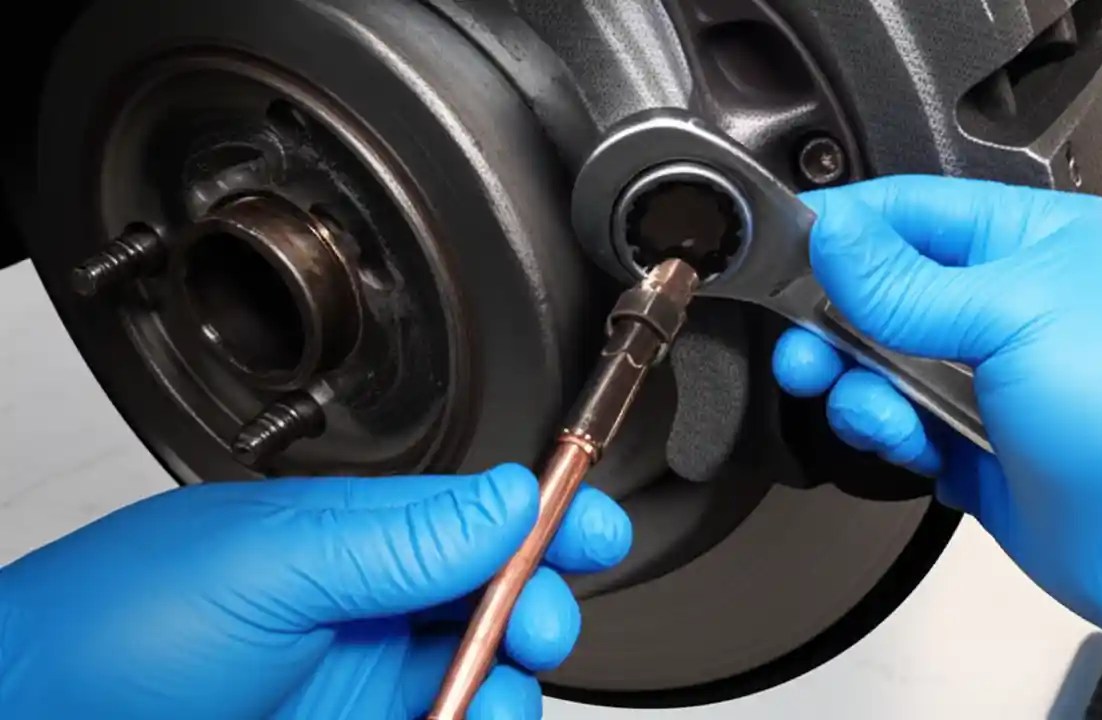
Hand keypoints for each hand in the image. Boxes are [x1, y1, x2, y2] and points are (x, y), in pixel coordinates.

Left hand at [0, 464, 630, 718]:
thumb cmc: (110, 627)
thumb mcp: (268, 563)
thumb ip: (401, 537)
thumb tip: (510, 500)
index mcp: (352, 540)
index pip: (478, 518)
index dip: (547, 518)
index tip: (596, 531)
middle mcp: (364, 610)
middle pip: (498, 604)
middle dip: (542, 608)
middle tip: (536, 623)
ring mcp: (359, 688)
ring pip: (483, 684)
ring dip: (508, 690)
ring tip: (484, 696)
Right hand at [772, 175, 1101, 718]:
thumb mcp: (1020, 316)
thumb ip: (908, 281)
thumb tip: (833, 232)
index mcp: (1034, 243)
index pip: (911, 211)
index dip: (841, 229)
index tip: (779, 251)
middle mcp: (1010, 306)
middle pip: (881, 293)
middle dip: (834, 322)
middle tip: (806, 350)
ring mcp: (993, 380)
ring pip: (880, 366)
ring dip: (861, 388)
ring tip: (881, 412)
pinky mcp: (976, 447)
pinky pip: (898, 426)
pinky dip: (889, 435)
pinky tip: (913, 445)